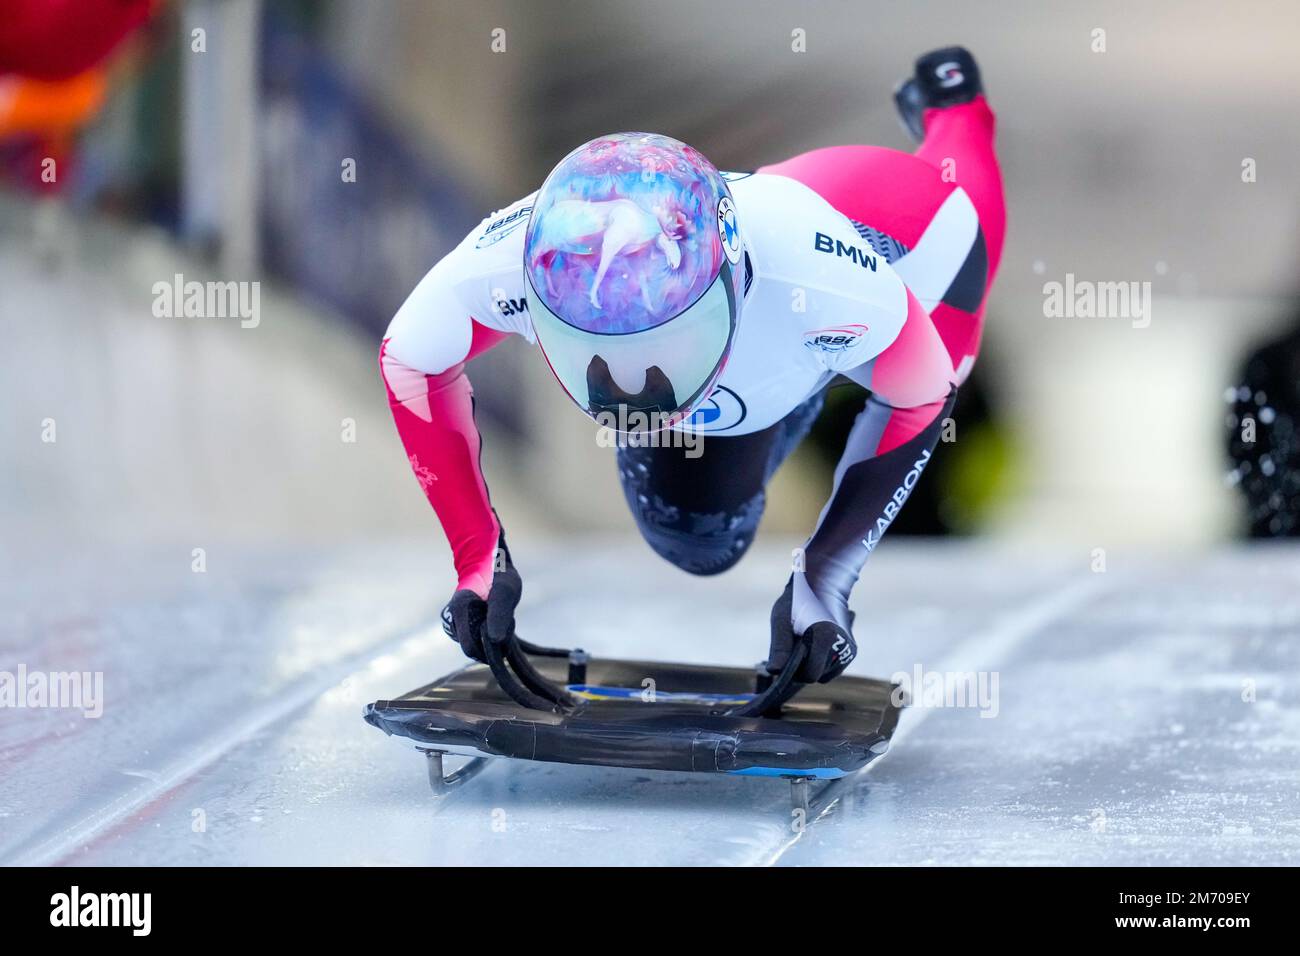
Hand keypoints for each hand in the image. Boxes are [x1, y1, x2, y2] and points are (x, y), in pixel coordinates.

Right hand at [441, 533, 521, 662]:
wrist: (489, 561)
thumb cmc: (498, 573)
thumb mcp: (505, 592)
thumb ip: (499, 615)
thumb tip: (495, 640)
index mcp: (459, 610)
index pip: (470, 648)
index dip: (488, 650)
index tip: (502, 634)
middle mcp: (452, 618)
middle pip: (474, 646)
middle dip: (492, 639)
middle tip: (504, 618)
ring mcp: (456, 621)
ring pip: (476, 643)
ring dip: (491, 634)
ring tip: (499, 613)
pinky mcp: (461, 622)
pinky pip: (476, 636)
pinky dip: (488, 630)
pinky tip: (493, 616)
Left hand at [768, 575, 857, 682]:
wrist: (822, 585)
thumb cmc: (797, 601)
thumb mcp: (782, 621)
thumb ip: (779, 648)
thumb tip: (774, 671)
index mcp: (825, 637)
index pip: (810, 674)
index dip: (795, 671)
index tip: (787, 658)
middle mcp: (842, 646)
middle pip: (817, 676)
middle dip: (804, 667)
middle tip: (795, 648)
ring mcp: (849, 650)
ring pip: (824, 674)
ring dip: (813, 664)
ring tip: (807, 642)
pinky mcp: (852, 651)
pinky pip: (832, 668)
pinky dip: (822, 661)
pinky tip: (816, 645)